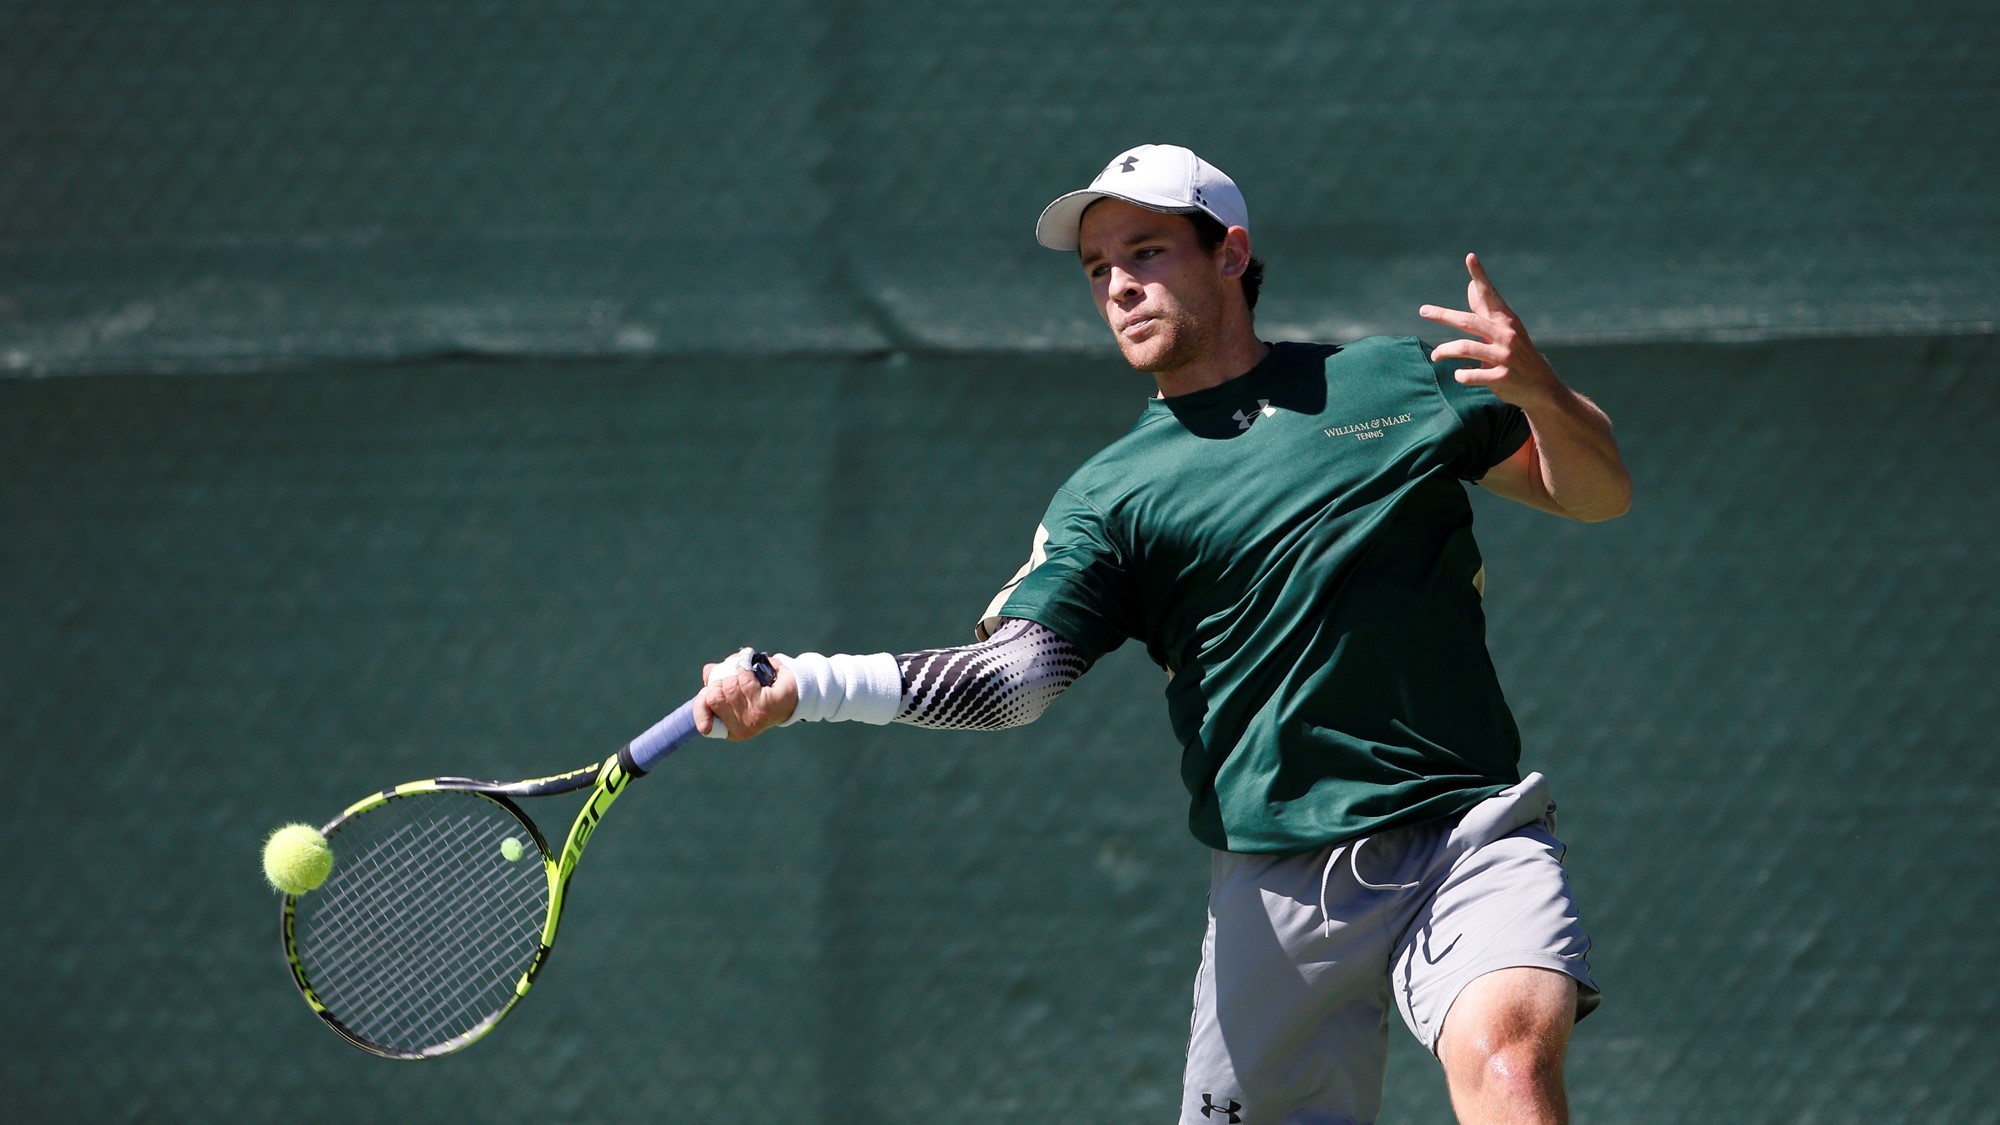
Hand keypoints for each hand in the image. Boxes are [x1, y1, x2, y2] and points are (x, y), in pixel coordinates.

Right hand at [694, 650, 798, 740]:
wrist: (794, 691)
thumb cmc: (760, 691)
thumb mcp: (735, 690)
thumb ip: (717, 681)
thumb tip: (708, 672)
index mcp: (730, 729)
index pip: (705, 724)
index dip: (701, 708)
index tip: (706, 694)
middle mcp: (742, 729)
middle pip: (714, 697)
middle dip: (719, 681)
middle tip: (732, 678)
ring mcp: (755, 718)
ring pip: (730, 686)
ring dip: (735, 672)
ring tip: (745, 672)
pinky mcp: (768, 705)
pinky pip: (745, 679)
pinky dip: (745, 666)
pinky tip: (750, 664)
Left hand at [1419, 253, 1561, 410]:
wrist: (1541, 387)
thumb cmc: (1518, 355)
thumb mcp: (1504, 330)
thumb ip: (1485, 311)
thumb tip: (1469, 287)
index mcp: (1506, 320)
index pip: (1490, 294)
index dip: (1480, 275)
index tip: (1470, 256)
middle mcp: (1506, 335)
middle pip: (1467, 321)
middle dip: (1442, 315)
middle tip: (1423, 311)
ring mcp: (1504, 356)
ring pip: (1464, 348)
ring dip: (1444, 351)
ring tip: (1435, 355)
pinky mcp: (1501, 377)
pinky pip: (1470, 375)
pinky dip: (1460, 375)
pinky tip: (1459, 375)